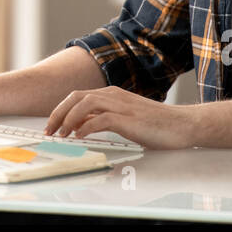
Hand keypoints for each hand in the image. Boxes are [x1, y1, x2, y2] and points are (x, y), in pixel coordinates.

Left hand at [43, 85, 197, 148]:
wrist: (182, 125)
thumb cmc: (156, 124)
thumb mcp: (124, 119)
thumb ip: (103, 118)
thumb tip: (81, 127)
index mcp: (111, 94)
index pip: (77, 96)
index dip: (60, 110)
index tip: (51, 125)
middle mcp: (114, 96)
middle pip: (76, 97)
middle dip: (58, 113)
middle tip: (49, 131)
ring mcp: (121, 106)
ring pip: (85, 104)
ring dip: (69, 119)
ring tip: (62, 135)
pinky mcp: (129, 119)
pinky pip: (101, 119)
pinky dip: (87, 126)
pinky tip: (80, 136)